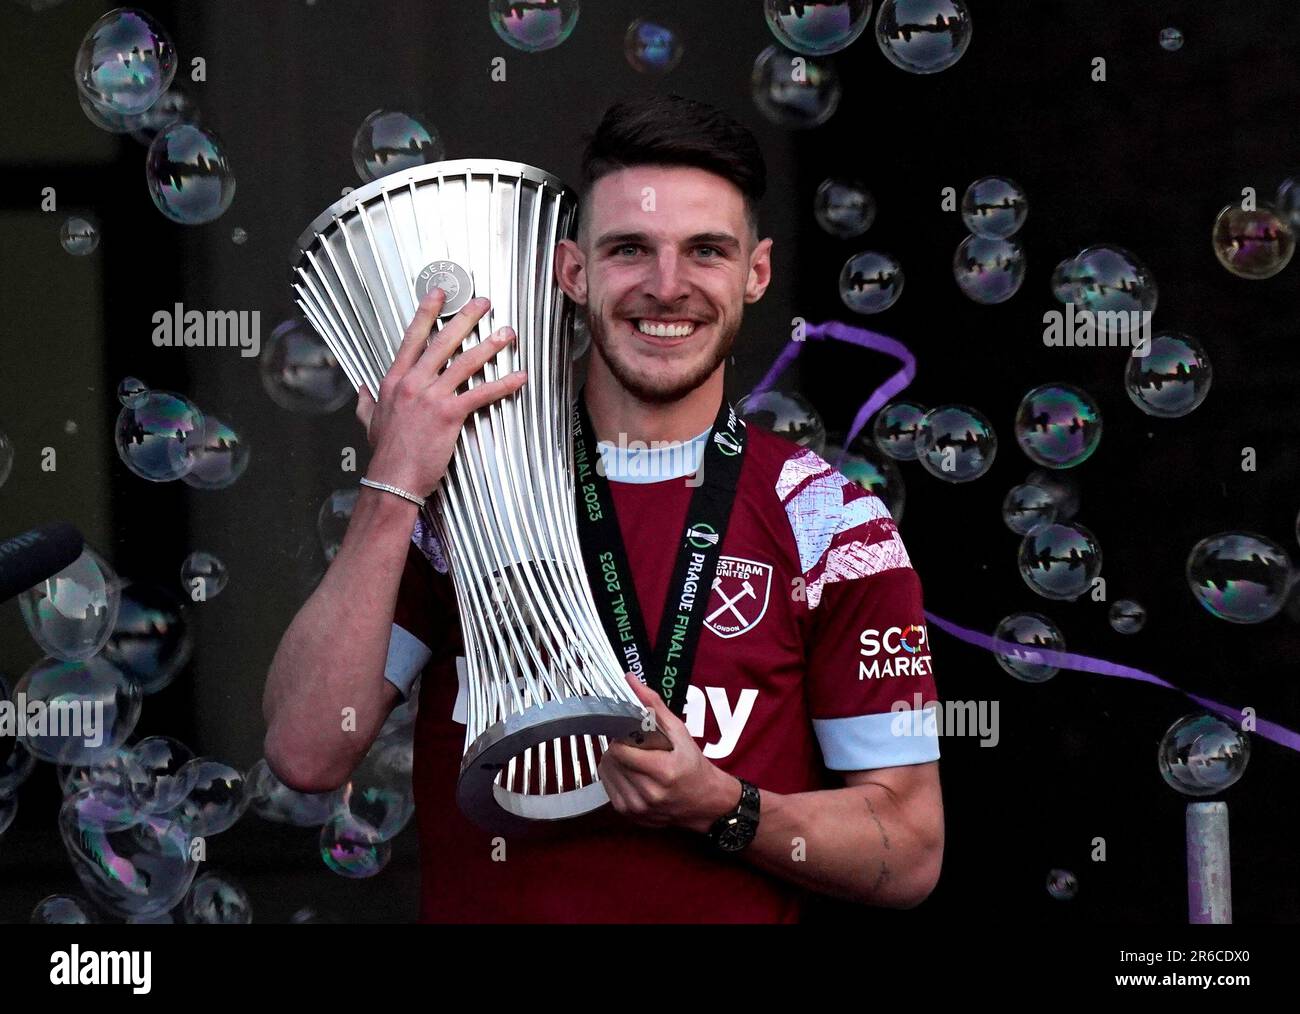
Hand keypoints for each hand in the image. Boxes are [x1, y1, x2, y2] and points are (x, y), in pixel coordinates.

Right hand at [355, 287, 525, 497]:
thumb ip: (366, 401)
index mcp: (395, 380)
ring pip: (466, 362)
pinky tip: (518, 377)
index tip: (439, 294)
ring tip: (507, 333)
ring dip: (490, 345)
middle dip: (466, 318)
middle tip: (483, 303)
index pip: (413, 338)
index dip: (428, 312)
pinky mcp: (449, 414)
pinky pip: (482, 393)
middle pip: (443, 342)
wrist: (392, 478)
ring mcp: (431, 396)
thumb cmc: (385, 453)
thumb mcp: (369, 421)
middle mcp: (413, 382)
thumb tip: (361, 389)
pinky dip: (503, 384)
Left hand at [599, 674, 741, 831]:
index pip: (618, 751)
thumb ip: (653, 705)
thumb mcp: (679, 732)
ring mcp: (638, 807)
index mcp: (662, 772)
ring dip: (615, 763)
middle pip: (611, 761)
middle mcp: (649, 793)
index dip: (621, 738)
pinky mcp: (631, 815)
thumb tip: (631, 680)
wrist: (705, 802)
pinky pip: (608, 789)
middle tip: (634, 747)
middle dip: (618, 749)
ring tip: (634, 760)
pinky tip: (631, 774)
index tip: (630, 735)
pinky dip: (616, 778)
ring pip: (607, 774)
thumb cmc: (693, 765)